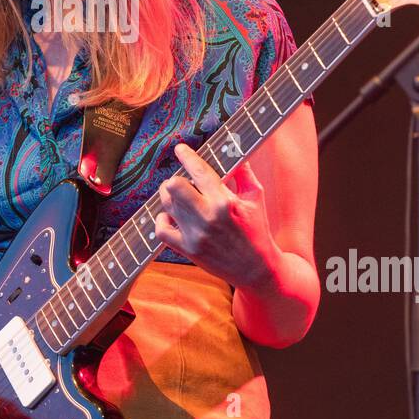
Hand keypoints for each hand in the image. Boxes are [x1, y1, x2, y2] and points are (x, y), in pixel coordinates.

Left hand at [151, 142, 281, 291]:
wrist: (255, 269)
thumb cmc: (257, 230)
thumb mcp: (255, 197)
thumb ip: (244, 172)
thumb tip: (234, 149)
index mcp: (224, 201)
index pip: (199, 171)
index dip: (186, 156)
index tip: (180, 149)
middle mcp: (207, 217)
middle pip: (174, 186)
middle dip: (176, 179)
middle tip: (182, 182)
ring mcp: (195, 235)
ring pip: (167, 204)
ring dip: (170, 197)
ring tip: (182, 199)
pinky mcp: (187, 249)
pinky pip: (161, 229)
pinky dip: (163, 219)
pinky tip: (173, 216)